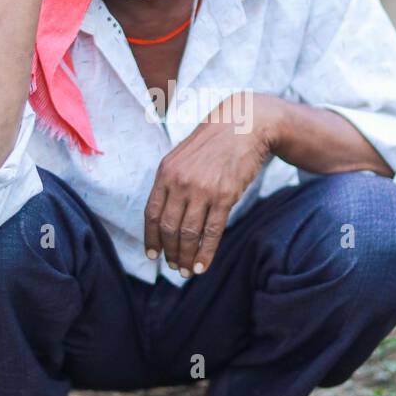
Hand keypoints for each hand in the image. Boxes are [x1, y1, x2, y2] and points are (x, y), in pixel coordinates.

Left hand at [144, 93, 281, 276]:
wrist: (244, 124)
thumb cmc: (213, 142)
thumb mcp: (183, 157)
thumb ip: (172, 183)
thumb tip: (165, 217)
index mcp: (165, 172)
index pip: (151, 213)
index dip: (151, 238)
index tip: (153, 255)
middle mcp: (180, 182)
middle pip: (168, 227)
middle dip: (170, 252)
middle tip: (173, 267)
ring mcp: (202, 189)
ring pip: (189, 233)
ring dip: (186, 257)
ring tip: (187, 271)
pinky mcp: (224, 196)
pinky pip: (212, 232)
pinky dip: (206, 252)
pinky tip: (203, 265)